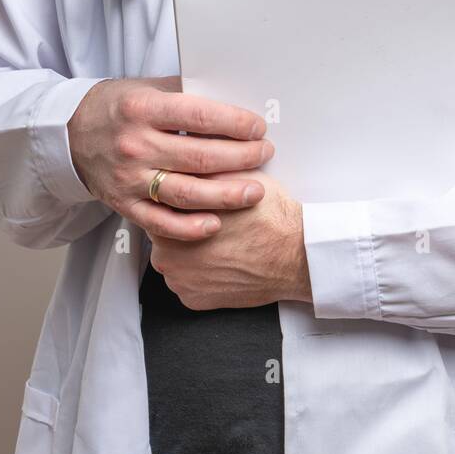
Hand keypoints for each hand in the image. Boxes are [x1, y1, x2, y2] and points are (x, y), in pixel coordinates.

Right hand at [67, 76, 273, 240]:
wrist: (71, 133)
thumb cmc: (117, 107)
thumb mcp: (147, 88)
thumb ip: (185, 95)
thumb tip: (232, 98)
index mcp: (143, 109)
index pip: (199, 116)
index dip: (235, 123)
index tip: (257, 128)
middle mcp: (135, 145)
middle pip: (200, 157)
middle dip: (241, 157)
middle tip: (264, 154)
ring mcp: (129, 178)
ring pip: (186, 193)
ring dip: (226, 195)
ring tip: (255, 191)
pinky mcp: (124, 204)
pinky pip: (161, 222)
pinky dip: (190, 227)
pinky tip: (215, 223)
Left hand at [148, 172, 312, 308]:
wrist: (293, 254)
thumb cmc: (266, 216)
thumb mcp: (228, 175)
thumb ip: (197, 168)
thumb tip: (183, 152)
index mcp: (169, 218)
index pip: (161, 204)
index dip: (181, 198)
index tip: (195, 199)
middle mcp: (166, 254)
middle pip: (165, 233)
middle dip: (184, 225)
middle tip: (214, 220)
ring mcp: (179, 281)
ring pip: (176, 260)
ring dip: (190, 251)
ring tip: (220, 241)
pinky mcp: (194, 301)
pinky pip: (189, 284)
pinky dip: (201, 274)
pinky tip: (221, 260)